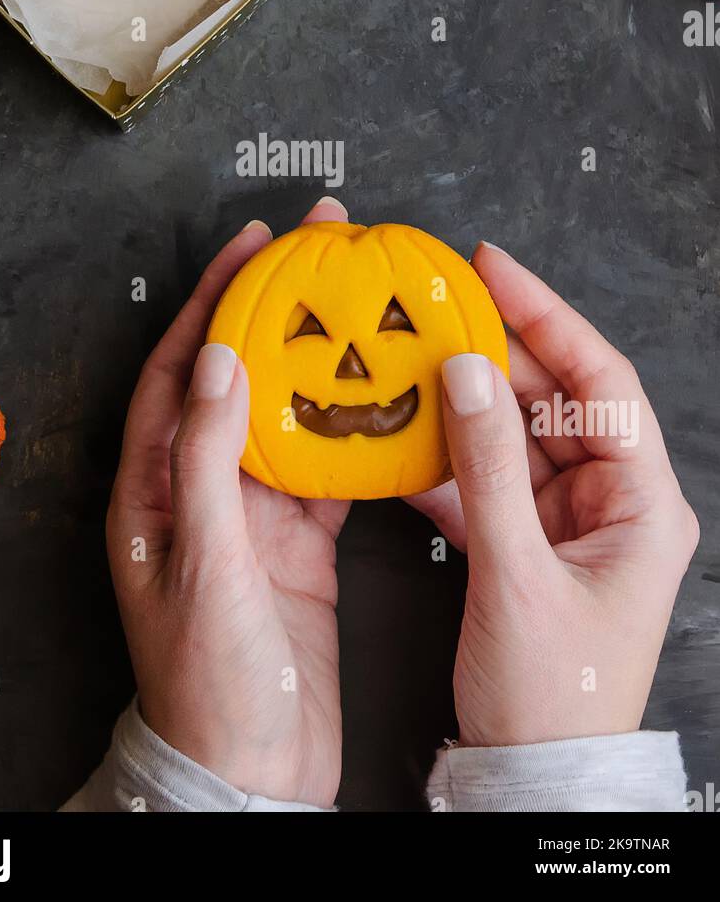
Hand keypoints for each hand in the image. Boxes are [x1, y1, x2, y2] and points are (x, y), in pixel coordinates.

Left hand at [106, 199, 350, 807]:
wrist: (252, 774)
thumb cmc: (209, 681)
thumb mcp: (202, 560)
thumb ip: (207, 457)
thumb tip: (218, 359)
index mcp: (154, 490)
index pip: (179, 368)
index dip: (213, 300)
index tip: (255, 245)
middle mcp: (199, 494)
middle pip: (237, 380)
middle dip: (274, 314)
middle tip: (320, 254)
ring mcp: (252, 519)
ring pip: (288, 419)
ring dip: (319, 366)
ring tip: (359, 312)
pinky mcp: (297, 548)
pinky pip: (327, 473)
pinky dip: (355, 435)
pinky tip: (387, 403)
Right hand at [410, 243, 698, 748]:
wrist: (531, 780)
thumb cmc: (551, 699)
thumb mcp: (517, 577)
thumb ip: (486, 470)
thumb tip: (462, 374)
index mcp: (643, 505)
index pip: (601, 381)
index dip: (547, 315)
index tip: (492, 269)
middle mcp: (614, 504)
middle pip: (554, 398)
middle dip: (494, 353)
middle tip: (435, 307)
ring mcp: (569, 522)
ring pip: (515, 434)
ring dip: (463, 403)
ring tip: (411, 360)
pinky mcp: (528, 543)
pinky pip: (488, 478)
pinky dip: (448, 458)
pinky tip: (405, 437)